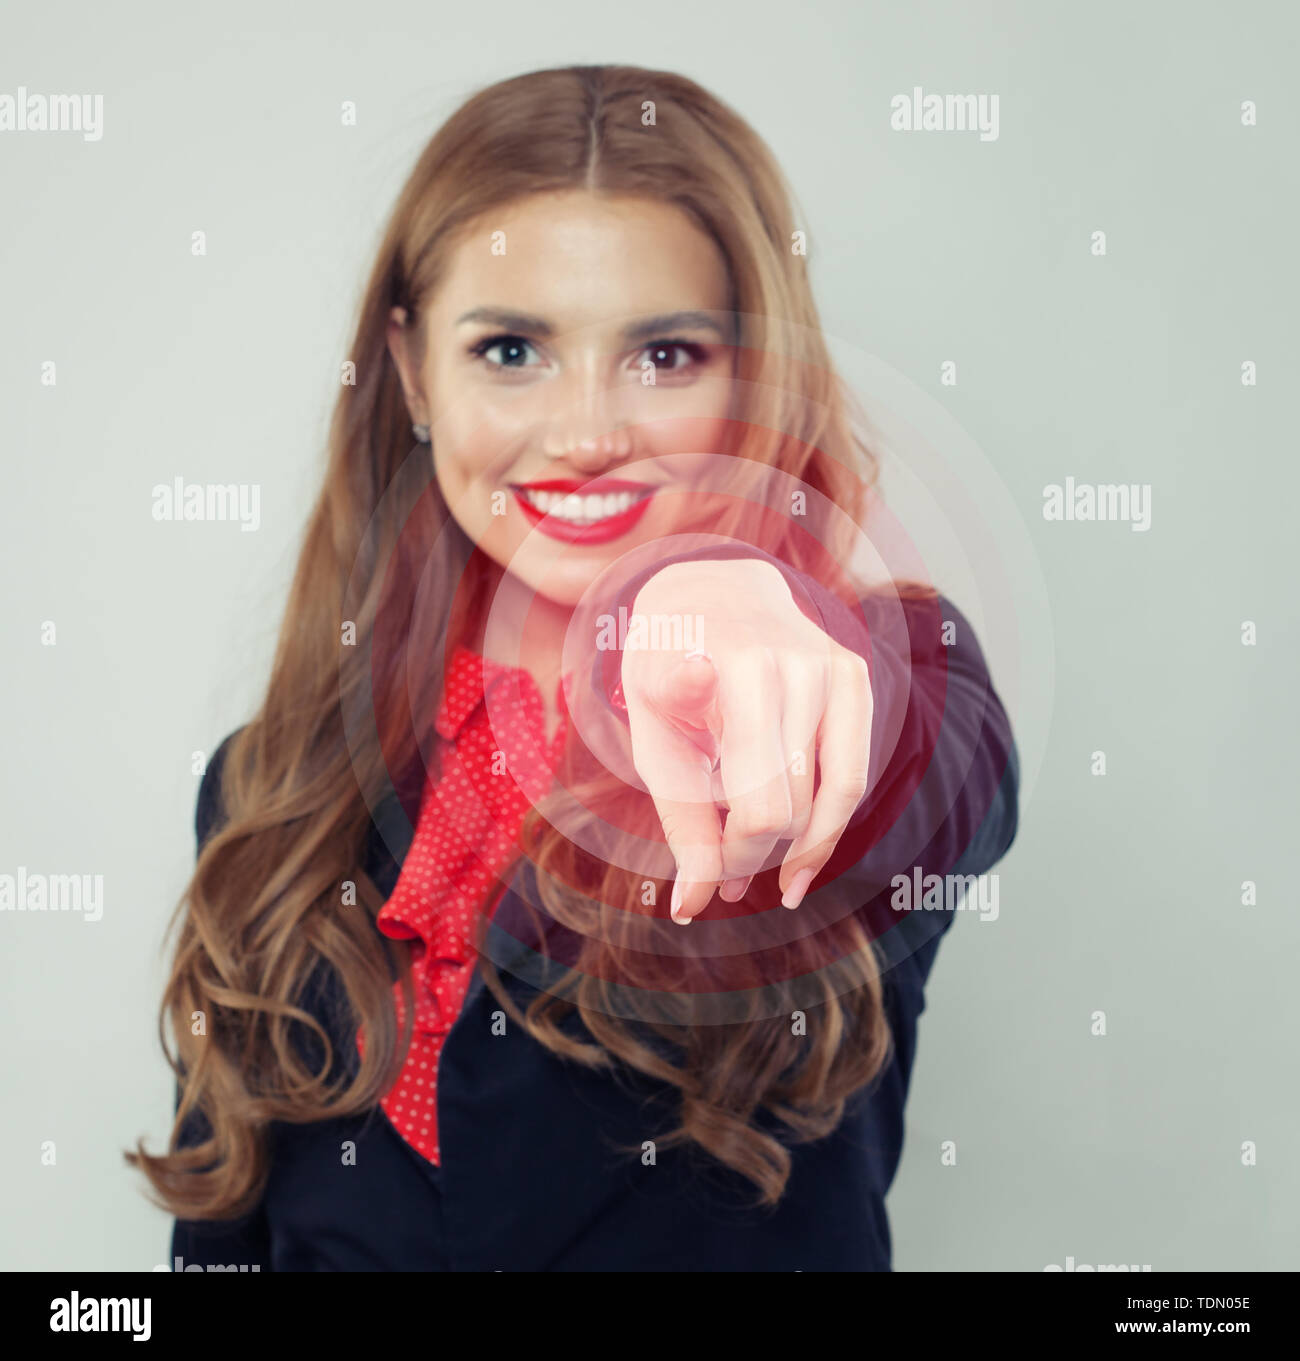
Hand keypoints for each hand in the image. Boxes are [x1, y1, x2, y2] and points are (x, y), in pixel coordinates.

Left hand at [619, 558, 872, 923]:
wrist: (711, 589)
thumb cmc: (668, 670)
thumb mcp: (654, 738)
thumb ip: (681, 820)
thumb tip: (691, 907)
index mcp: (730, 673)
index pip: (753, 806)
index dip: (728, 860)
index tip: (703, 889)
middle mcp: (789, 665)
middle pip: (789, 808)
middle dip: (755, 857)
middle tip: (727, 881)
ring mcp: (830, 667)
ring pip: (830, 799)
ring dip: (798, 852)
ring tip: (775, 883)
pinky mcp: (855, 677)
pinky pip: (854, 775)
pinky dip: (831, 824)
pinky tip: (804, 857)